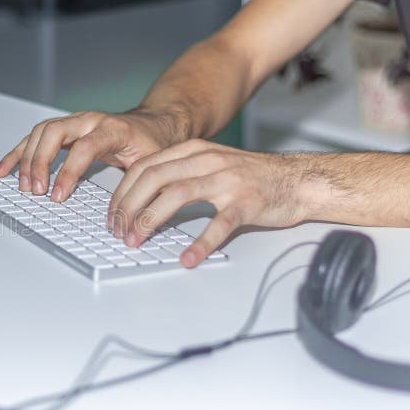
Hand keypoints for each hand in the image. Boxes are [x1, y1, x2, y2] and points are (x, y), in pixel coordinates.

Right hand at [0, 109, 180, 201]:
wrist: (155, 123)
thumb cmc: (153, 143)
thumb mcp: (153, 162)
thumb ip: (138, 182)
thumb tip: (126, 213)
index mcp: (112, 129)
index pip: (84, 147)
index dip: (68, 172)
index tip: (58, 196)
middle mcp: (89, 121)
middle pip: (54, 133)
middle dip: (40, 162)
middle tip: (36, 190)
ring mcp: (75, 122)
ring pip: (41, 132)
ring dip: (27, 159)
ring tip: (22, 186)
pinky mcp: (65, 129)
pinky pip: (36, 137)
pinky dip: (18, 153)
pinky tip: (4, 169)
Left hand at [108, 139, 308, 267]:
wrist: (297, 180)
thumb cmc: (250, 177)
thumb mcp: (209, 164)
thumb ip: (178, 174)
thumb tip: (140, 199)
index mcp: (193, 151)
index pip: (145, 167)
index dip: (122, 193)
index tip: (112, 216)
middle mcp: (207, 161)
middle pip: (153, 178)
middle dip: (129, 207)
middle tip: (118, 232)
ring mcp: (227, 181)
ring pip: (177, 195)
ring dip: (150, 220)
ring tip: (136, 242)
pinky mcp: (247, 203)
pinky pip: (219, 224)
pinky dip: (200, 243)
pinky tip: (187, 258)